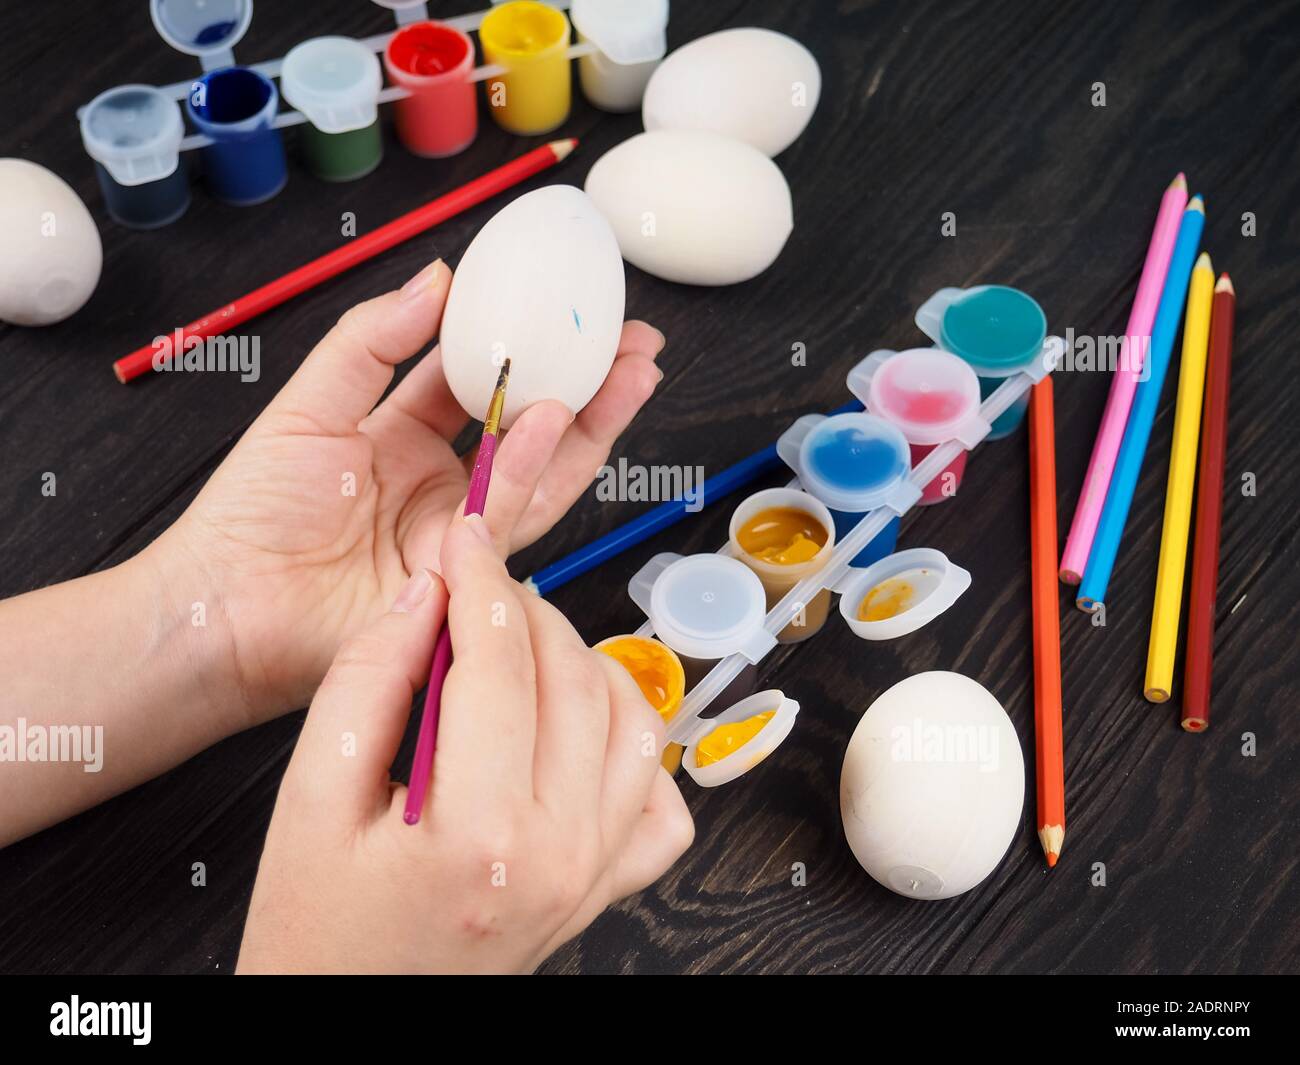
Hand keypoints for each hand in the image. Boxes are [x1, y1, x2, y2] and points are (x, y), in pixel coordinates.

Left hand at [153, 259, 664, 726]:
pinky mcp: (465, 570)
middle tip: (632, 344)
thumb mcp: (310, 405)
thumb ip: (371, 342)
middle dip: (587, 385)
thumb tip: (435, 279)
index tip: (561, 307)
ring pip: (540, 471)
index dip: (522, 345)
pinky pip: (507, 512)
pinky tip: (554, 417)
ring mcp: (458, 528)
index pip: (477, 381)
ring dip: (588, 423)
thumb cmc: (251, 515)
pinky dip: (532, 465)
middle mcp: (442, 483)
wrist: (228, 606)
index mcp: (403, 438)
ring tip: (627, 374)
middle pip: (529, 427)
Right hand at [237, 514, 693, 973]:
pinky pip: (662, 801)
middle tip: (474, 586)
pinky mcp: (606, 888)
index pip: (501, 661)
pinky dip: (635, 745)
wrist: (346, 1023)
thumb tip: (424, 595)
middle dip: (525, 608)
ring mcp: (596, 873)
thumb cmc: (317, 934)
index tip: (463, 538)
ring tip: (522, 645)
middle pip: (573, 677)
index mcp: (480, 832)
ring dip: (584, 660)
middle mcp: (560, 852)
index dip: (480, 580)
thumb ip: (367, 682)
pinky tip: (580, 726)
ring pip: (636, 722)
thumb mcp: (308, 799)